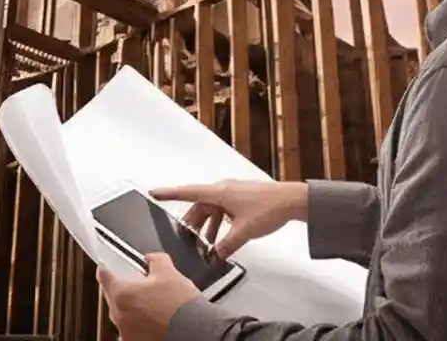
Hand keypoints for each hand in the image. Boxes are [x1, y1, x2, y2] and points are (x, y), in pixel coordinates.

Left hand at [97, 253, 200, 340]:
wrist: (194, 332)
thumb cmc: (180, 306)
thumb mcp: (169, 273)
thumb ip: (156, 260)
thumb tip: (151, 259)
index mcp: (121, 294)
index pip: (104, 276)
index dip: (106, 269)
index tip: (107, 267)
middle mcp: (119, 316)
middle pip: (114, 297)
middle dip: (125, 290)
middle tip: (142, 287)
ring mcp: (126, 333)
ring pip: (123, 316)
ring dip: (132, 310)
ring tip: (154, 307)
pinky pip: (132, 331)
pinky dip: (140, 326)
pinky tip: (155, 323)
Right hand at [151, 179, 307, 258]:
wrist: (293, 200)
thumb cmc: (270, 207)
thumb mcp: (243, 232)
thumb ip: (226, 246)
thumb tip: (214, 256)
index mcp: (219, 192)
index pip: (187, 192)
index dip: (169, 194)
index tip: (154, 193)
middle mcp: (223, 189)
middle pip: (198, 206)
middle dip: (191, 222)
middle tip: (184, 237)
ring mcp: (232, 193)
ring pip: (211, 209)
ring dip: (207, 226)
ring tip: (206, 244)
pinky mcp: (241, 198)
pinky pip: (222, 211)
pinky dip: (219, 224)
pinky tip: (222, 238)